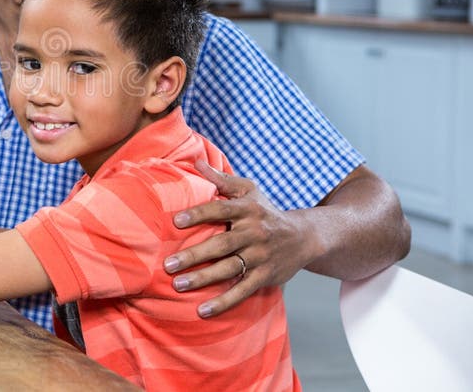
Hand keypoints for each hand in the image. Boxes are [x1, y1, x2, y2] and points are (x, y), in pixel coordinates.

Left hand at [163, 160, 312, 317]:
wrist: (304, 237)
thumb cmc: (266, 211)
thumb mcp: (249, 190)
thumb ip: (221, 179)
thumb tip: (196, 162)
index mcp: (247, 210)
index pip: (220, 210)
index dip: (199, 214)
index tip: (176, 221)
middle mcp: (254, 233)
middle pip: (221, 244)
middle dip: (194, 255)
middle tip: (168, 264)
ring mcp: (260, 257)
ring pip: (229, 269)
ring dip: (203, 279)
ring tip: (178, 285)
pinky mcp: (265, 277)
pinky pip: (242, 290)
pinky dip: (223, 302)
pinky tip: (203, 310)